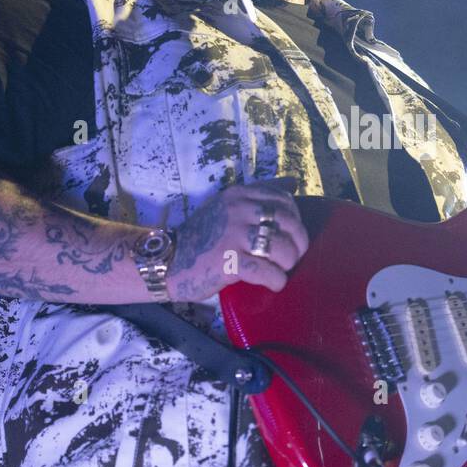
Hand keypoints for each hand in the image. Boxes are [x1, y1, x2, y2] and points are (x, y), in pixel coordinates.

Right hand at [163, 176, 309, 302]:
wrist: (168, 260)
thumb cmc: (201, 236)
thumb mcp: (227, 206)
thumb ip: (257, 195)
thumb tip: (293, 183)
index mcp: (239, 194)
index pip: (284, 200)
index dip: (295, 219)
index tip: (290, 235)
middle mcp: (239, 210)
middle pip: (289, 223)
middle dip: (298, 243)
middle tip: (291, 257)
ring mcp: (235, 235)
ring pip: (283, 248)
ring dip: (287, 263)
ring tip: (279, 270)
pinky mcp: (231, 261)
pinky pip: (269, 272)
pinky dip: (276, 280)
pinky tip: (272, 283)